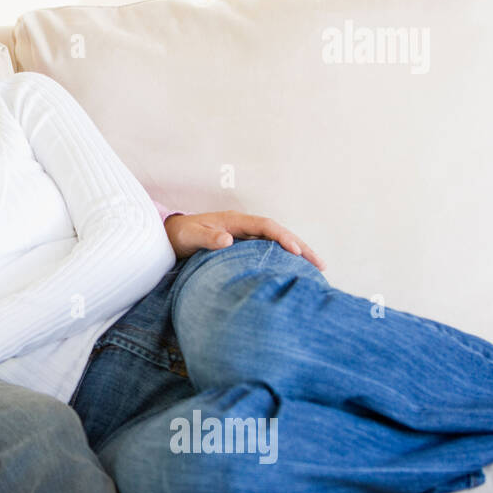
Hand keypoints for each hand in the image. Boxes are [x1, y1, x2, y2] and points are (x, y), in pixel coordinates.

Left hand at [163, 211, 324, 269]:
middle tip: (320, 265)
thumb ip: (208, 238)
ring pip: (277, 242)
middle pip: (279, 233)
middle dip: (301, 247)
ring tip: (315, 269)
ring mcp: (245, 235)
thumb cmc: (182, 235)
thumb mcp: (192, 236)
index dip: (283, 238)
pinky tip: (292, 271)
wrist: (172, 236)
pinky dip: (283, 258)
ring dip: (297, 253)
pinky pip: (268, 250)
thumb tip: (228, 241)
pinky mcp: (243, 246)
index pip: (266, 226)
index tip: (297, 252)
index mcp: (236, 221)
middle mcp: (245, 226)